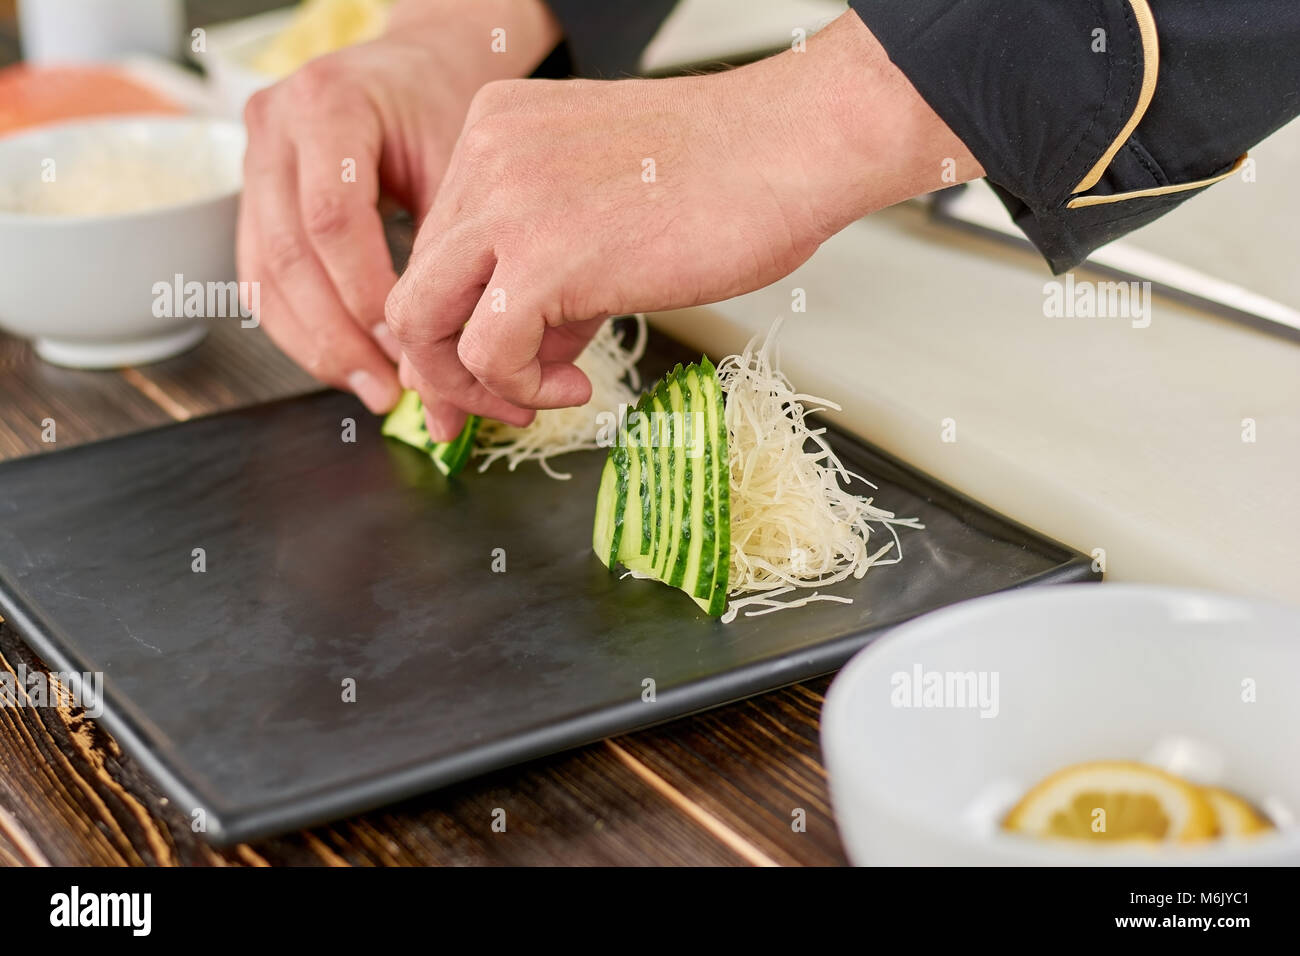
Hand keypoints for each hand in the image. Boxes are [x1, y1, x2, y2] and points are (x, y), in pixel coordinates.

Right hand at [237, 0, 559, 412]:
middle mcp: (273, 127)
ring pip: (264, 276)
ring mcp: (251, 159)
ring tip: (369, 388)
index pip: (334, 219)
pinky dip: (298, 328)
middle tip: (387, 390)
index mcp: (327, 105)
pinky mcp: (250, 196)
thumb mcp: (458, 161)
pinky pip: (259, 277)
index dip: (367, 294)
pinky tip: (341, 361)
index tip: (408, 345)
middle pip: (290, 256)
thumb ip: (447, 250)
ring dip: (316, 345)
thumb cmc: (443, 109)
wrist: (416, 68)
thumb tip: (443, 358)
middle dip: (339, 337)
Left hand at [385, 10, 982, 438]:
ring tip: (543, 396)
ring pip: (422, 322)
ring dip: (475, 384)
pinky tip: (574, 388)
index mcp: (495, 135)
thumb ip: (548, 268)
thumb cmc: (728, 177)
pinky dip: (520, 387)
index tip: (491, 370)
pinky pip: (485, 351)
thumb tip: (528, 350)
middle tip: (496, 404)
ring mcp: (507, 204)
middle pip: (412, 288)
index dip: (455, 324)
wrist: (792, 149)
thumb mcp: (605, 209)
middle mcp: (484, 159)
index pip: (436, 250)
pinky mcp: (543, 257)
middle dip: (446, 366)